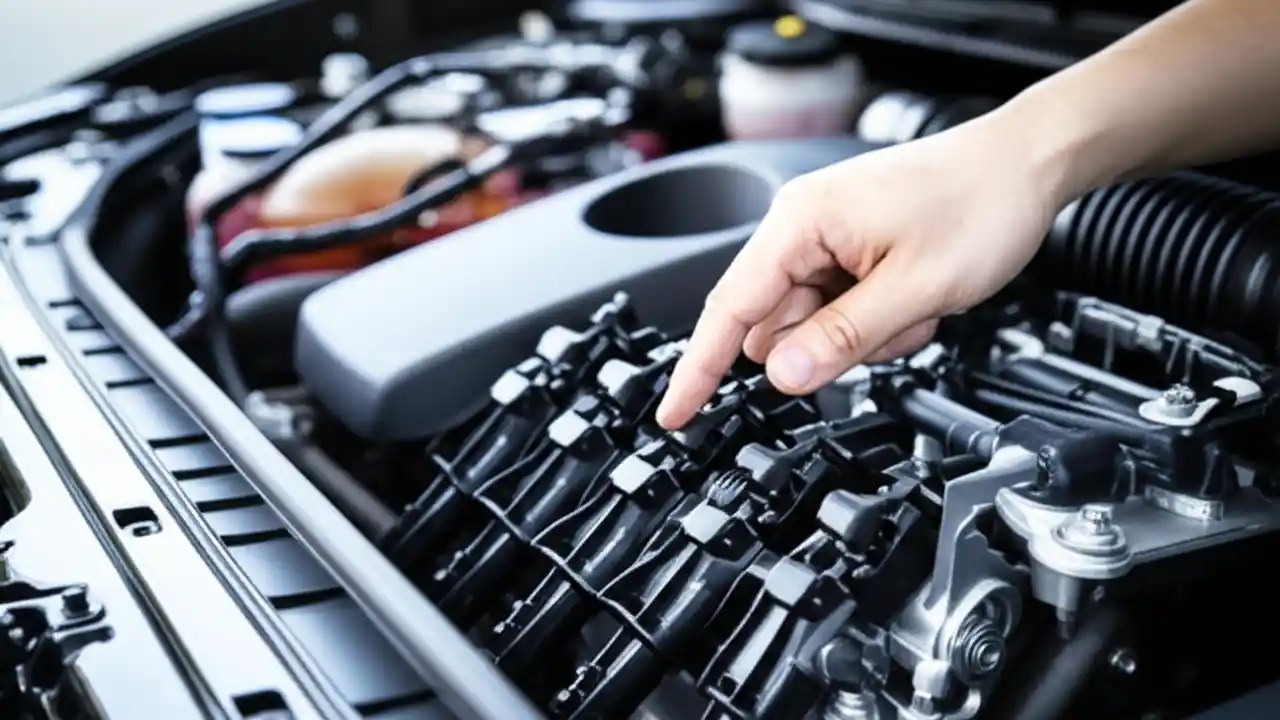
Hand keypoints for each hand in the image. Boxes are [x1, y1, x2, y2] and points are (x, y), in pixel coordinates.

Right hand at [655, 112, 1068, 428]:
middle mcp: (801, 226)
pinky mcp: (848, 248)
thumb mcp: (915, 288)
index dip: (699, 369)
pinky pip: (838, 309)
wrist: (1026, 163)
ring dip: (860, 336)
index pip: (729, 309)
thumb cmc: (980, 203)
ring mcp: (825, 238)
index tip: (675, 413)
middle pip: (777, 324)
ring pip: (812, 324)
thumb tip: (780, 376)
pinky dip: (874, 321)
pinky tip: (914, 299)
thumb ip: (842, 338)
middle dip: (829, 346)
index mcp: (801, 223)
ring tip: (915, 305)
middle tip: (895, 326)